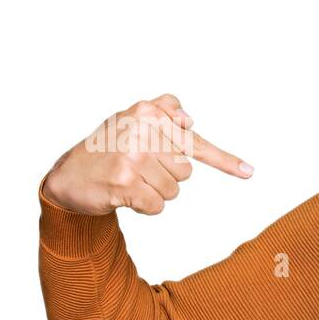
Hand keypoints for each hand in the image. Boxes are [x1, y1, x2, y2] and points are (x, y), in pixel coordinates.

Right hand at [40, 94, 252, 215]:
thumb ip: (164, 114)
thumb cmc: (108, 149)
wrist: (68, 177)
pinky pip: (158, 206)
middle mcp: (140, 130)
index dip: (225, 160)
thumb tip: (190, 122)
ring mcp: (132, 157)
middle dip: (165, 176)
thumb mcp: (132, 120)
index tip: (249, 173)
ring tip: (128, 180)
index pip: (192, 137)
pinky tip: (124, 196)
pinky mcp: (125, 183)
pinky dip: (145, 207)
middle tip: (136, 168)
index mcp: (146, 112)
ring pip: (174, 191)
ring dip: (154, 192)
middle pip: (185, 171)